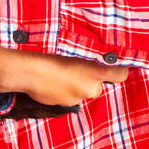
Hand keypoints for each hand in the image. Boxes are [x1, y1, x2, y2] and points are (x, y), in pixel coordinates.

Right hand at [0, 41, 128, 106]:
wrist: (26, 69)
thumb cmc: (50, 51)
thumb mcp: (75, 45)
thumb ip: (91, 51)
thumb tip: (103, 52)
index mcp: (98, 71)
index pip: (121, 74)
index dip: (119, 68)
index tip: (116, 62)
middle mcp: (92, 87)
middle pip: (100, 83)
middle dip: (92, 76)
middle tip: (80, 62)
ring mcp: (77, 97)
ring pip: (82, 89)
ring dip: (76, 82)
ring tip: (62, 69)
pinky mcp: (64, 104)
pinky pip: (68, 95)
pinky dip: (63, 88)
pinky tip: (52, 77)